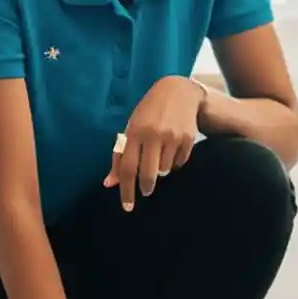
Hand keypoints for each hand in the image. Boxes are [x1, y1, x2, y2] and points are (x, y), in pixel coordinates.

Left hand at [104, 76, 205, 210]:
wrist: (179, 91)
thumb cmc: (149, 112)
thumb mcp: (131, 128)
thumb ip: (120, 156)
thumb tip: (109, 183)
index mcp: (135, 132)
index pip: (128, 168)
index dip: (127, 190)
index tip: (128, 207)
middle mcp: (154, 135)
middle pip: (148, 174)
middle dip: (146, 187)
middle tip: (146, 190)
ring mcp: (173, 137)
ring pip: (166, 170)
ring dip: (161, 169)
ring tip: (160, 155)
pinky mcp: (188, 139)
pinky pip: (180, 163)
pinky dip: (174, 162)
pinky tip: (172, 148)